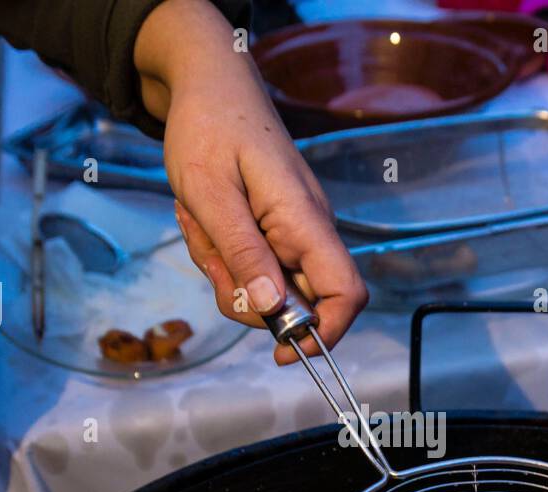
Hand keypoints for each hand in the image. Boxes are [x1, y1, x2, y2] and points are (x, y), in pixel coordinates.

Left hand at [135, 0, 366, 365]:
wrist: (208, 84)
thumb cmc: (208, 128)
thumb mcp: (210, 194)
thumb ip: (242, 252)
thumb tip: (273, 309)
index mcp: (304, 220)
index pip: (346, 292)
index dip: (326, 332)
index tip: (284, 351)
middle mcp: (309, 230)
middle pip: (298, 301)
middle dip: (247, 297)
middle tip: (208, 253)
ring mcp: (293, 231)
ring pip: (268, 288)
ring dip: (227, 273)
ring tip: (201, 225)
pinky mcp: (275, 230)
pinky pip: (254, 267)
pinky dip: (224, 257)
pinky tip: (206, 223)